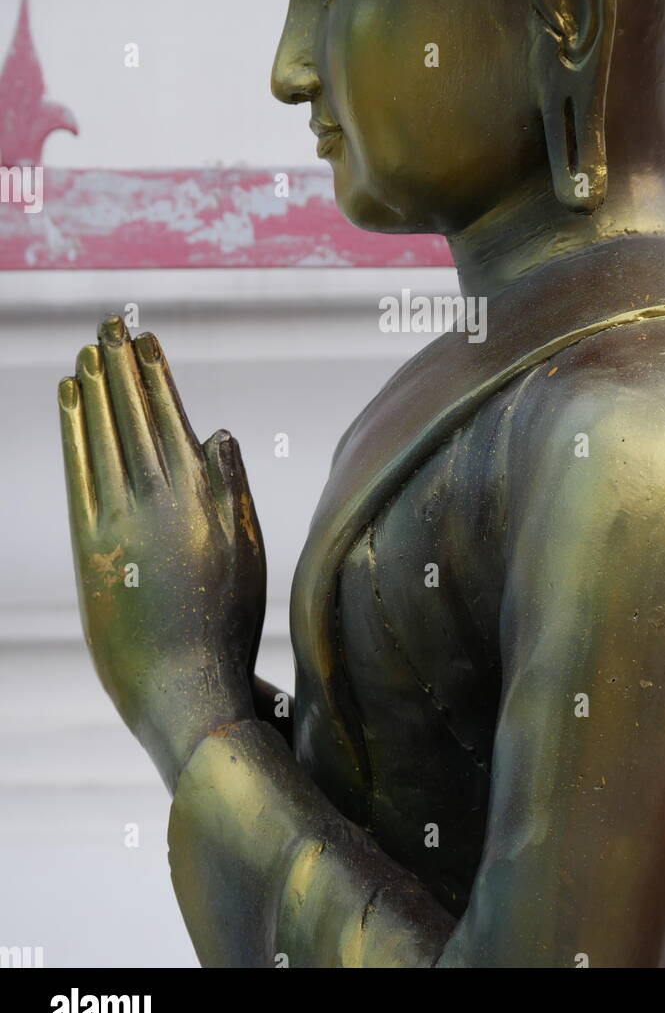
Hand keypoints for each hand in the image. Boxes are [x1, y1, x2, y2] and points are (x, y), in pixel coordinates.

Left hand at [58, 316, 264, 788]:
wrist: (184, 686)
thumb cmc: (227, 623)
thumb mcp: (248, 550)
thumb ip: (231, 486)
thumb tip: (219, 430)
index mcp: (203, 494)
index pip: (172, 417)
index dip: (155, 376)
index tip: (143, 342)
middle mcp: (159, 496)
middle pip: (133, 415)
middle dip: (120, 368)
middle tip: (108, 327)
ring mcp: (120, 517)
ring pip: (103, 433)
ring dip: (94, 388)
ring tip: (88, 352)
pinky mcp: (89, 542)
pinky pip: (77, 466)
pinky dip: (72, 427)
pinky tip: (68, 398)